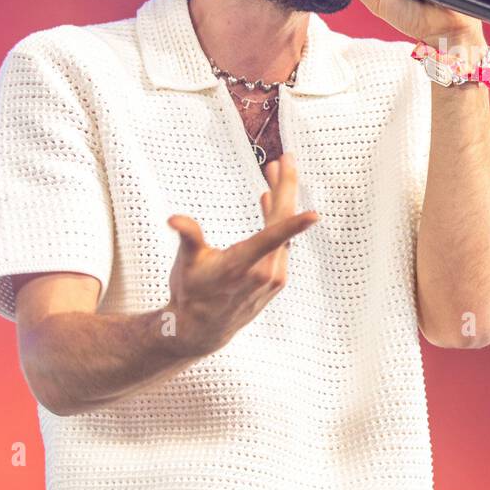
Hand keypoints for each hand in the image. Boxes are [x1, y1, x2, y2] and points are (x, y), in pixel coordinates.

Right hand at [164, 152, 317, 357]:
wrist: (202, 329)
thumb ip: (188, 237)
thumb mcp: (186, 264)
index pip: (273, 240)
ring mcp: (274, 276)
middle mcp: (265, 272)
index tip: (315, 214)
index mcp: (245, 265)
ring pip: (283, 231)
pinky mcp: (276, 279)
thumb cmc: (192, 294)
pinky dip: (277, 222)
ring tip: (274, 172)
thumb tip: (175, 219)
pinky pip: (281, 243)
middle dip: (285, 187)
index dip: (294, 225)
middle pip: (282, 222)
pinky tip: (268, 201)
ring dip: (279, 200)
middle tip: (286, 159)